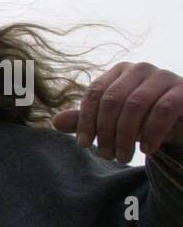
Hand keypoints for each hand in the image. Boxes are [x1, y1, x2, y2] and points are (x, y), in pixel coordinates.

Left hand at [53, 62, 182, 161]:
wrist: (181, 124)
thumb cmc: (142, 120)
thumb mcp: (112, 122)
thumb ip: (86, 120)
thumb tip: (55, 122)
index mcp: (119, 72)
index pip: (95, 93)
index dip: (86, 121)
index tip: (84, 145)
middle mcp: (141, 69)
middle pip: (113, 100)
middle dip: (105, 131)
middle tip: (106, 156)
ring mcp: (164, 77)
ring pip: (135, 105)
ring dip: (125, 136)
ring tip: (123, 157)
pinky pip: (162, 110)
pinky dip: (151, 132)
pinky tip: (146, 150)